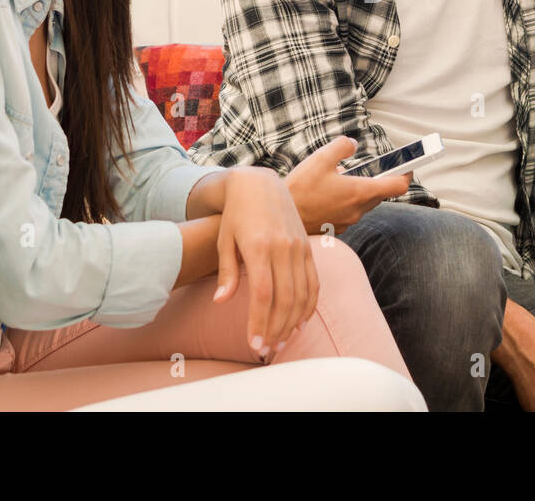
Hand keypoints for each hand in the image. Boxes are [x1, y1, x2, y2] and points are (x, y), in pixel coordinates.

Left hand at [212, 167, 317, 355]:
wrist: (259, 184)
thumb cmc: (236, 214)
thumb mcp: (224, 240)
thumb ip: (227, 272)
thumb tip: (221, 301)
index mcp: (259, 246)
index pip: (263, 294)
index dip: (260, 322)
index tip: (254, 344)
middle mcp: (282, 247)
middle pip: (285, 299)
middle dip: (276, 329)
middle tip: (266, 350)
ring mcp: (299, 247)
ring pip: (302, 294)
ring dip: (293, 322)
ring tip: (281, 341)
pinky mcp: (308, 247)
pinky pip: (314, 282)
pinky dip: (309, 305)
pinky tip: (300, 322)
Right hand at [284, 136, 408, 235]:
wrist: (281, 218)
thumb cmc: (300, 189)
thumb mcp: (321, 158)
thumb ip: (341, 147)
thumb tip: (351, 145)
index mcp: (359, 192)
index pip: (397, 186)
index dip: (406, 174)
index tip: (407, 166)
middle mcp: (358, 209)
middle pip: (380, 194)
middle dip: (378, 180)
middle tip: (371, 168)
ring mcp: (347, 221)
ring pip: (364, 203)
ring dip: (360, 190)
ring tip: (341, 178)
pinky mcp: (336, 227)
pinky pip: (350, 211)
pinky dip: (346, 201)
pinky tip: (329, 193)